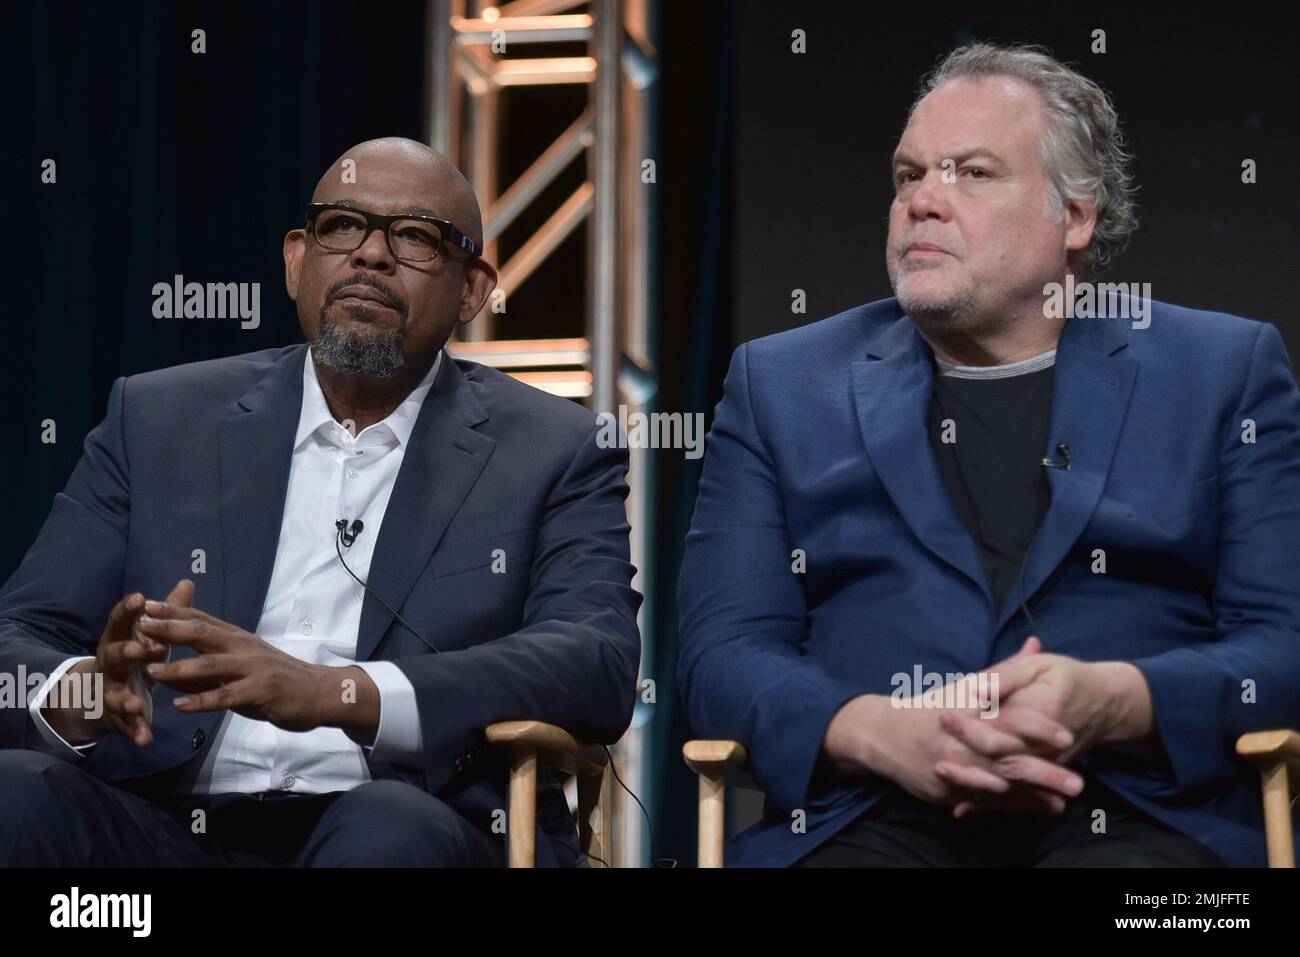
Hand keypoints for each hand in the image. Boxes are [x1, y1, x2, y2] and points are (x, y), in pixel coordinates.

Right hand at [44, 579, 192, 747]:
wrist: (104, 696)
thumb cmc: (136, 657)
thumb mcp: (151, 635)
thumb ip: (168, 613)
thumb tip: (188, 581)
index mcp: (118, 641)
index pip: (120, 623)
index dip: (127, 611)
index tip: (140, 598)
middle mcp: (110, 666)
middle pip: (114, 657)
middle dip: (126, 653)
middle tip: (140, 649)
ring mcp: (112, 693)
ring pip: (116, 695)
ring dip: (126, 699)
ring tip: (137, 704)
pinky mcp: (119, 718)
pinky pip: (127, 727)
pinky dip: (136, 732)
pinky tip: (146, 739)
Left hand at [137, 601, 371, 735]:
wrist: (318, 692)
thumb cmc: (276, 680)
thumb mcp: (241, 668)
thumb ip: (207, 668)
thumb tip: (170, 670)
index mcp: (237, 638)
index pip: (202, 619)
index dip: (174, 611)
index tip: (145, 603)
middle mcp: (243, 647)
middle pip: (203, 633)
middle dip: (171, 628)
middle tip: (141, 624)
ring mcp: (253, 668)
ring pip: (211, 665)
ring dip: (179, 667)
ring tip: (151, 671)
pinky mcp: (260, 691)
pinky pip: (226, 696)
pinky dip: (202, 700)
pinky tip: (180, 706)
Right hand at [823, 638, 1077, 811]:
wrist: (881, 734)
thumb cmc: (928, 707)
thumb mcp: (964, 685)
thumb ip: (1004, 671)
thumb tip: (1035, 644)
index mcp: (964, 709)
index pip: (1005, 718)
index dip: (1037, 728)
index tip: (1066, 735)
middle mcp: (957, 741)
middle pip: (1006, 760)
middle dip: (1044, 772)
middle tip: (1078, 783)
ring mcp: (950, 768)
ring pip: (997, 786)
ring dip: (1032, 795)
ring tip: (1063, 802)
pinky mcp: (944, 790)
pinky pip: (982, 801)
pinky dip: (1012, 807)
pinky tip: (1039, 809)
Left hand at [939, 644, 1153, 816]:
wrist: (1105, 704)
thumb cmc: (1067, 678)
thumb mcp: (1040, 665)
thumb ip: (1008, 674)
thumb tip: (979, 686)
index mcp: (1041, 712)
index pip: (1000, 722)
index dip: (970, 721)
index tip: (941, 715)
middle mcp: (1045, 745)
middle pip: (1000, 755)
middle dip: (964, 752)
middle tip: (934, 747)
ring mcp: (1047, 764)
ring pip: (1007, 781)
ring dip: (972, 782)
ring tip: (939, 773)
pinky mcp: (1046, 778)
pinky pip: (1017, 796)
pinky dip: (989, 803)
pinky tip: (962, 807)